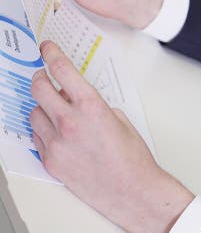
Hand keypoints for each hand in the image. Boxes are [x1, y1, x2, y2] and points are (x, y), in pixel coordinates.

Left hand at [30, 41, 193, 232]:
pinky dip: (43, 129)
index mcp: (91, 106)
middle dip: (40, 78)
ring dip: (42, 106)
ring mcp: (56, 143)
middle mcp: (69, 122)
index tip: (47, 48)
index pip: (63, 71)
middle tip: (43, 75)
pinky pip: (37, 136)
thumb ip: (94, 105)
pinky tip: (56, 130)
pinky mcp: (50, 161)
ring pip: (34, 113)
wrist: (129, 188)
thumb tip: (78, 99)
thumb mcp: (118, 118)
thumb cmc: (131, 155)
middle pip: (39, 89)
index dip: (52, 55)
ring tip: (55, 109)